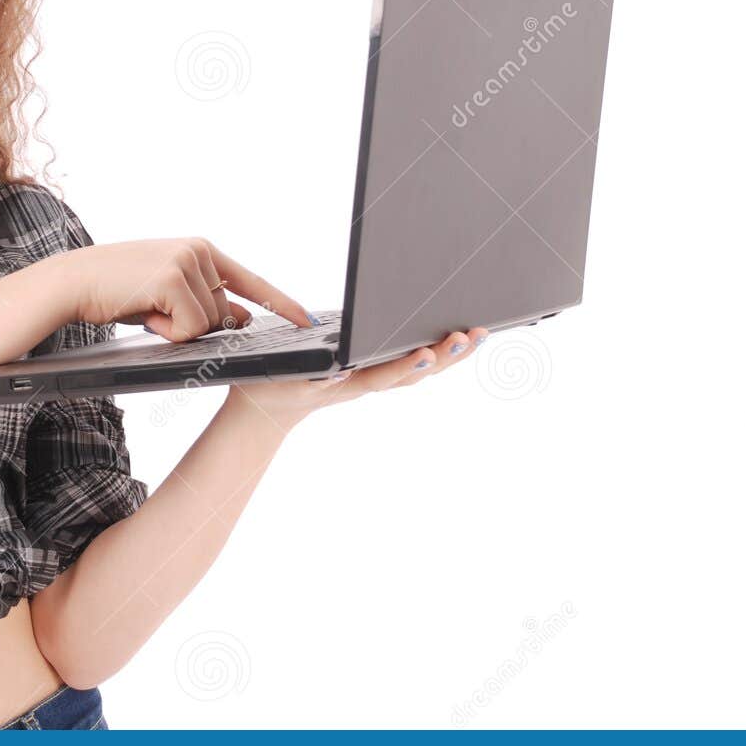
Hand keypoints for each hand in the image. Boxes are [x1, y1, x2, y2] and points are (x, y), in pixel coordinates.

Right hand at [59, 237, 314, 338]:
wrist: (74, 281)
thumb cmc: (118, 290)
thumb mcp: (168, 296)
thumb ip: (206, 302)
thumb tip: (243, 319)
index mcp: (201, 250)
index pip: (251, 281)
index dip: (281, 303)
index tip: (307, 320)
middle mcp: (199, 250)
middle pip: (224, 315)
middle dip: (191, 326)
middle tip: (154, 311)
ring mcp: (187, 261)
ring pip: (208, 325)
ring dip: (175, 330)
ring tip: (145, 308)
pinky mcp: (172, 277)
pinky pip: (190, 328)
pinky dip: (166, 332)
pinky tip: (143, 312)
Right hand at [226, 326, 490, 425]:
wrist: (267, 411)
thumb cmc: (270, 389)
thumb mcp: (281, 380)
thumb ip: (310, 376)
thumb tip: (339, 371)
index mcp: (345, 384)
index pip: (383, 375)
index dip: (407, 364)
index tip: (429, 350)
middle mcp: (366, 382)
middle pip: (413, 372)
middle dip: (444, 354)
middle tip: (471, 335)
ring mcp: (372, 379)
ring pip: (418, 368)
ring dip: (449, 354)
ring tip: (477, 334)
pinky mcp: (373, 371)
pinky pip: (410, 363)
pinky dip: (436, 352)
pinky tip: (456, 340)